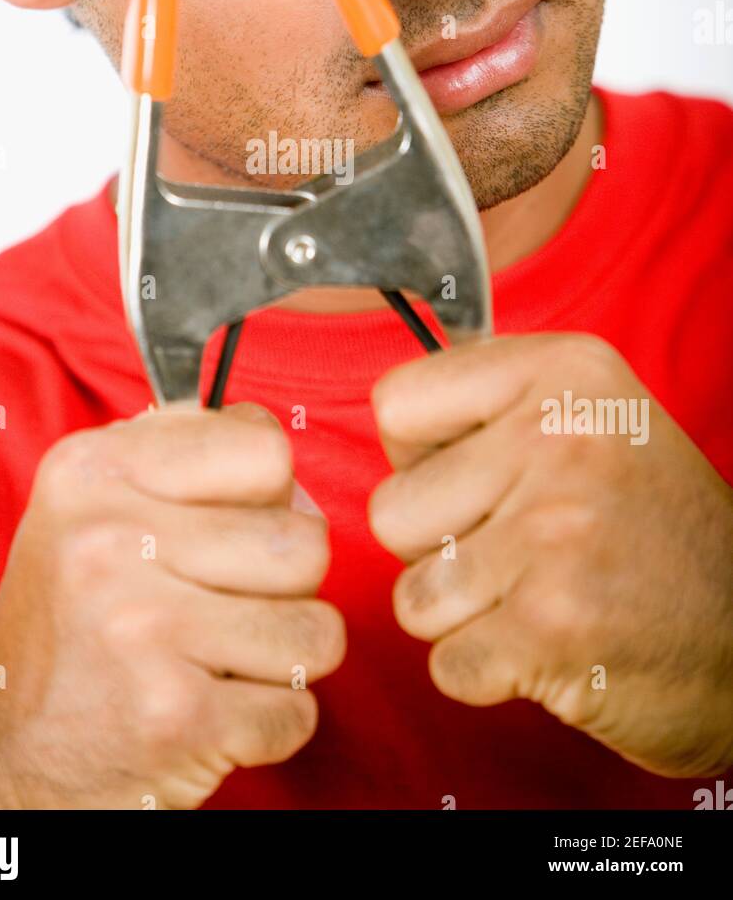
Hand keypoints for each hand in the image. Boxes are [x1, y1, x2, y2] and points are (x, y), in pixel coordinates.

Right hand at [0, 401, 344, 808]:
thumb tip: (292, 477)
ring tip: (226, 657)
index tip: (232, 525)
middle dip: (286, 585)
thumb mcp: (93, 505)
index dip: (270, 493)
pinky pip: (299, 709)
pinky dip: (271, 722)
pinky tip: (214, 712)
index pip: (266, 449)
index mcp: (94, 471)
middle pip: (303, 543)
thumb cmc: (74, 616)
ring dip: (286, 655)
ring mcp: (143, 630)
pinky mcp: (175, 716)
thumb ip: (189, 456)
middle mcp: (110, 541)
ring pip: (317, 629)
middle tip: (226, 605)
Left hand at [368, 333, 732, 777]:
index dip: (421, 456)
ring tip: (537, 598)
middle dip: (438, 547)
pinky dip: (488, 672)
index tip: (480, 477)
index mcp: (562, 372)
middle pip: (392, 509)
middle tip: (520, 552)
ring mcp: (553, 534)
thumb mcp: (593, 418)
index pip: (396, 403)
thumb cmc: (653, 531)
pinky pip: (446, 662)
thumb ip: (492, 405)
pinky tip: (549, 647)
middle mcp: (558, 439)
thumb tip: (392, 421)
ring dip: (463, 616)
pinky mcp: (549, 628)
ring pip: (412, 594)